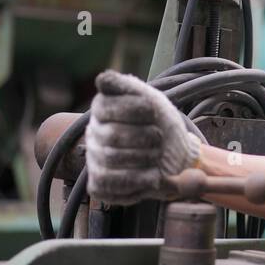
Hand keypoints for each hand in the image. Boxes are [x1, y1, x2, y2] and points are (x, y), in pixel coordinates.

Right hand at [84, 70, 202, 204]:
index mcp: (101, 108)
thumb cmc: (157, 121)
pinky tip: (153, 176)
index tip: (153, 111)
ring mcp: (95, 160)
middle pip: (112, 136)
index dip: (135, 109)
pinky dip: (137, 181)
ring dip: (143, 158)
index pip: (107, 108)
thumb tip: (102, 79)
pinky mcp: (99, 184)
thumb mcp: (149, 98)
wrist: (171, 152)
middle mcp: (93, 134)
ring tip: (157, 154)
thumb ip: (128, 86)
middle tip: (159, 137)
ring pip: (111, 160)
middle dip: (144, 136)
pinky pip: (109, 186)